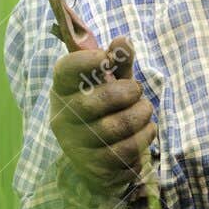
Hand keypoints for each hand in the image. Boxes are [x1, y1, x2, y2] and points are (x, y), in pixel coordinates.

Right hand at [50, 35, 156, 195]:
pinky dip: (145, 136)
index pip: (66, 71)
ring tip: (145, 111)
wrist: (99, 161)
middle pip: (100, 100)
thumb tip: (124, 41)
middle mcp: (63, 118)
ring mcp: (76, 145)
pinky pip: (128, 148)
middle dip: (129, 92)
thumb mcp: (110, 84)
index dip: (86, 61)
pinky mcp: (94, 167)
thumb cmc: (106, 111)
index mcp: (62, 91)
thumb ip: (118, 63)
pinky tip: (145, 131)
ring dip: (142, 114)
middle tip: (138, 91)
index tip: (106, 58)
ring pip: (119, 125)